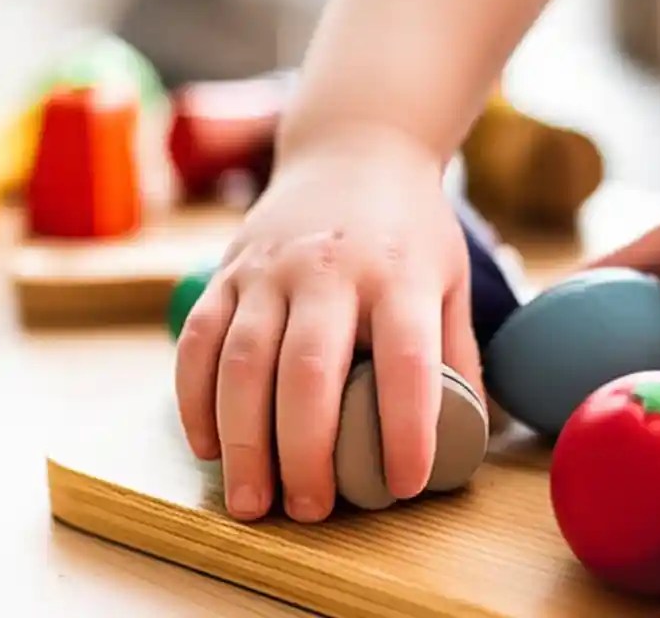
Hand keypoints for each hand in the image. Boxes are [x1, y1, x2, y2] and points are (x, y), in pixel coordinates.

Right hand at [174, 131, 481, 522]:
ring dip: (242, 440)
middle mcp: (329, 267)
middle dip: (304, 451)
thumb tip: (464, 441)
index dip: (406, 428)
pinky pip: (197, 341)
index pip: (407, 359)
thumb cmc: (410, 230)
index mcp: (400, 273)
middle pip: (309, 369)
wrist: (352, 148)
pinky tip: (208, 447)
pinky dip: (194, 399)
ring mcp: (269, 267)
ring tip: (252, 502)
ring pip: (243, 360)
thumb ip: (457, 356)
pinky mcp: (227, 271)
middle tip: (309, 511)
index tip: (406, 485)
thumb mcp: (452, 279)